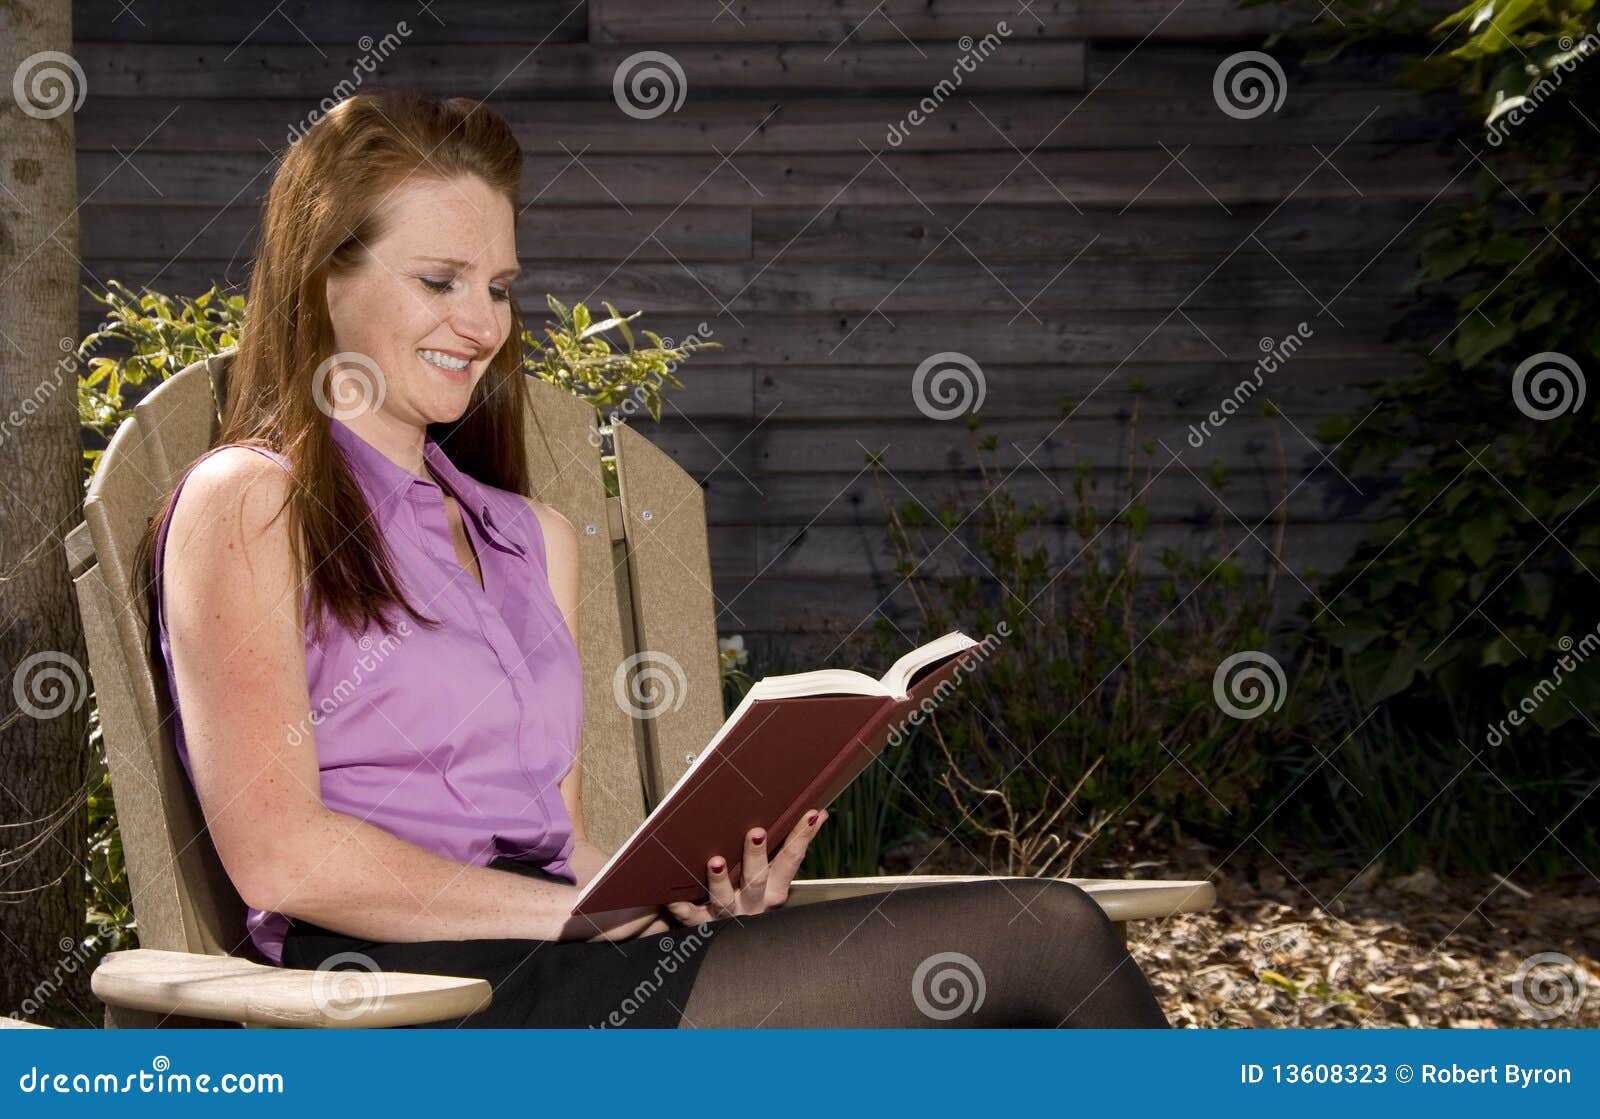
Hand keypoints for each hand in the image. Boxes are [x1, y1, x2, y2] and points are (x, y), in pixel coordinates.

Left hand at [665, 808, 827, 923]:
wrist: (727, 952)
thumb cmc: (749, 899)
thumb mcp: (774, 879)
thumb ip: (790, 849)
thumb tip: (817, 814)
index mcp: (773, 891)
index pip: (790, 861)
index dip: (801, 838)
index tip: (809, 815)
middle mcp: (753, 904)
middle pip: (757, 880)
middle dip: (756, 856)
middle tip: (755, 833)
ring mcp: (727, 917)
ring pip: (724, 900)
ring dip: (720, 882)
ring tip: (716, 862)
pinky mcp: (701, 926)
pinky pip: (689, 916)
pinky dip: (681, 908)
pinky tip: (671, 898)